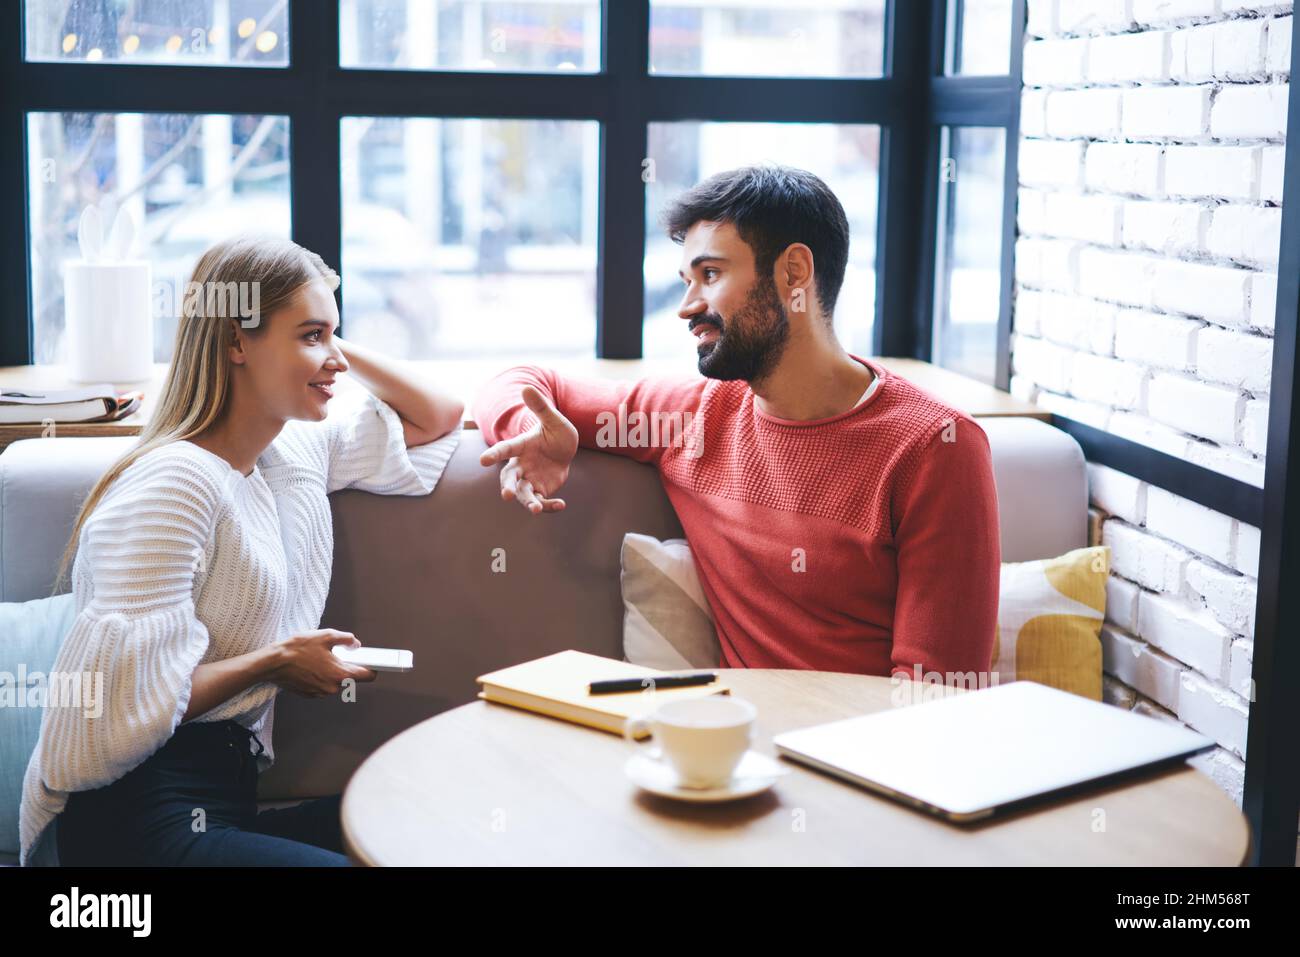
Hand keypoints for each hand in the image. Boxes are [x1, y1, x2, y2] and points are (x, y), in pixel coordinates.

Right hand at [269, 629, 376, 696]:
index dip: (373, 667)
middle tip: (342, 653)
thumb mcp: (326, 636)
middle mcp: (332, 688)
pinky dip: (322, 676)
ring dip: (334, 671)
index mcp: (340, 675)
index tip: (376, 661)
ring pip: (336, 682)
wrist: (272, 663)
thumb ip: (346, 639)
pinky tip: (313, 665)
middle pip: (351, 678)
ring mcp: (320, 693)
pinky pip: (323, 685)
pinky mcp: (310, 694)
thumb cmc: (298, 649)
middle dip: (349, 666)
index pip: (367, 675)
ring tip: (322, 657)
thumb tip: (356, 644)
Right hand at [479, 385, 578, 514]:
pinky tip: (562, 505)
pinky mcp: (541, 489)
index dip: (494, 454)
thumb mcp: (553, 419)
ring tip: (536, 509)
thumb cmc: (555, 432)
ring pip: (524, 493)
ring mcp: (530, 479)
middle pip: (509, 478)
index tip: (482, 460)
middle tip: (507, 495)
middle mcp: (521, 465)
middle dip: (508, 487)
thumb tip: (527, 387)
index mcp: (521, 446)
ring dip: (528, 502)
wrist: (564, 449)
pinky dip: (550, 506)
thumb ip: (540, 407)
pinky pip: (542, 500)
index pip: (505, 449)